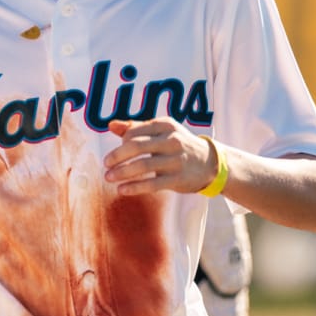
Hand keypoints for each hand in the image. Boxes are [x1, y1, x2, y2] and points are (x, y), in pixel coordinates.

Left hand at [103, 117, 217, 195]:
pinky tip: (122, 190)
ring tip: (109, 177)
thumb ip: (136, 127)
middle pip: (136, 146)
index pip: (134, 131)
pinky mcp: (178, 178)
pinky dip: (135, 187)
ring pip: (143, 165)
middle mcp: (171, 140)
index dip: (121, 143)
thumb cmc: (179, 145)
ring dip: (122, 172)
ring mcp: (175, 160)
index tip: (116, 153)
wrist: (210, 163)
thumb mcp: (162, 131)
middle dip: (116, 156)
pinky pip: (152, 184)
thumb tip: (111, 125)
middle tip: (105, 164)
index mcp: (165, 125)